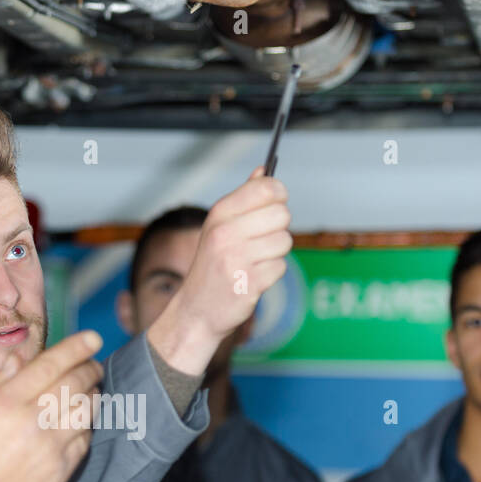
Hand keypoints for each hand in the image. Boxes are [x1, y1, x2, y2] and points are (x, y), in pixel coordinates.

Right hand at [0, 330, 103, 481]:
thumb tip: (17, 360)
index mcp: (4, 404)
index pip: (49, 365)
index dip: (75, 348)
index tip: (92, 338)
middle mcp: (31, 422)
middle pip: (74, 383)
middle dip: (89, 366)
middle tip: (93, 362)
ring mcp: (50, 448)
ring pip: (86, 410)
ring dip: (93, 394)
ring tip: (91, 388)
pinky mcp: (61, 471)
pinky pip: (85, 440)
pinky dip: (87, 425)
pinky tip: (81, 421)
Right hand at [145, 166, 290, 375]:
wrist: (196, 310)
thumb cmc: (212, 265)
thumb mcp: (219, 226)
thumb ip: (243, 198)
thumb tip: (263, 172)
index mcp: (219, 214)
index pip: (266, 188)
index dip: (279, 194)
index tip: (275, 203)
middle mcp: (226, 233)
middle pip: (281, 214)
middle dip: (278, 227)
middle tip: (263, 238)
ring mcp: (237, 259)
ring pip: (284, 241)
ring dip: (276, 252)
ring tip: (255, 259)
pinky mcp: (249, 283)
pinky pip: (280, 267)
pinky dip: (271, 273)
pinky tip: (254, 276)